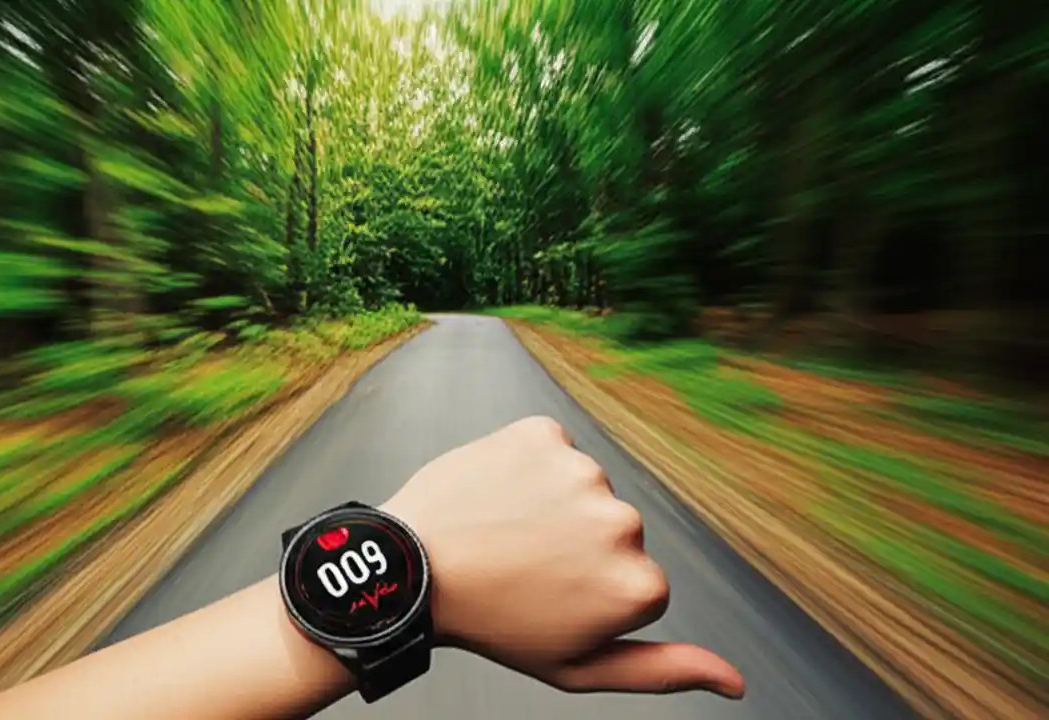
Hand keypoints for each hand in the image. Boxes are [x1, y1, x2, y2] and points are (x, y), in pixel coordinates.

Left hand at [381, 416, 744, 697]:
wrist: (412, 568)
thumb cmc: (494, 623)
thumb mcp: (580, 668)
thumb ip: (664, 671)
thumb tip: (736, 681)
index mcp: (640, 584)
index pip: (640, 579)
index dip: (594, 594)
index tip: (553, 600)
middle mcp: (623, 521)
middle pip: (616, 531)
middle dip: (580, 547)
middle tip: (525, 567)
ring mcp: (582, 471)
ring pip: (584, 488)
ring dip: (554, 504)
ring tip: (506, 532)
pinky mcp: (542, 433)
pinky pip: (551, 448)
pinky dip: (529, 466)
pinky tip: (499, 494)